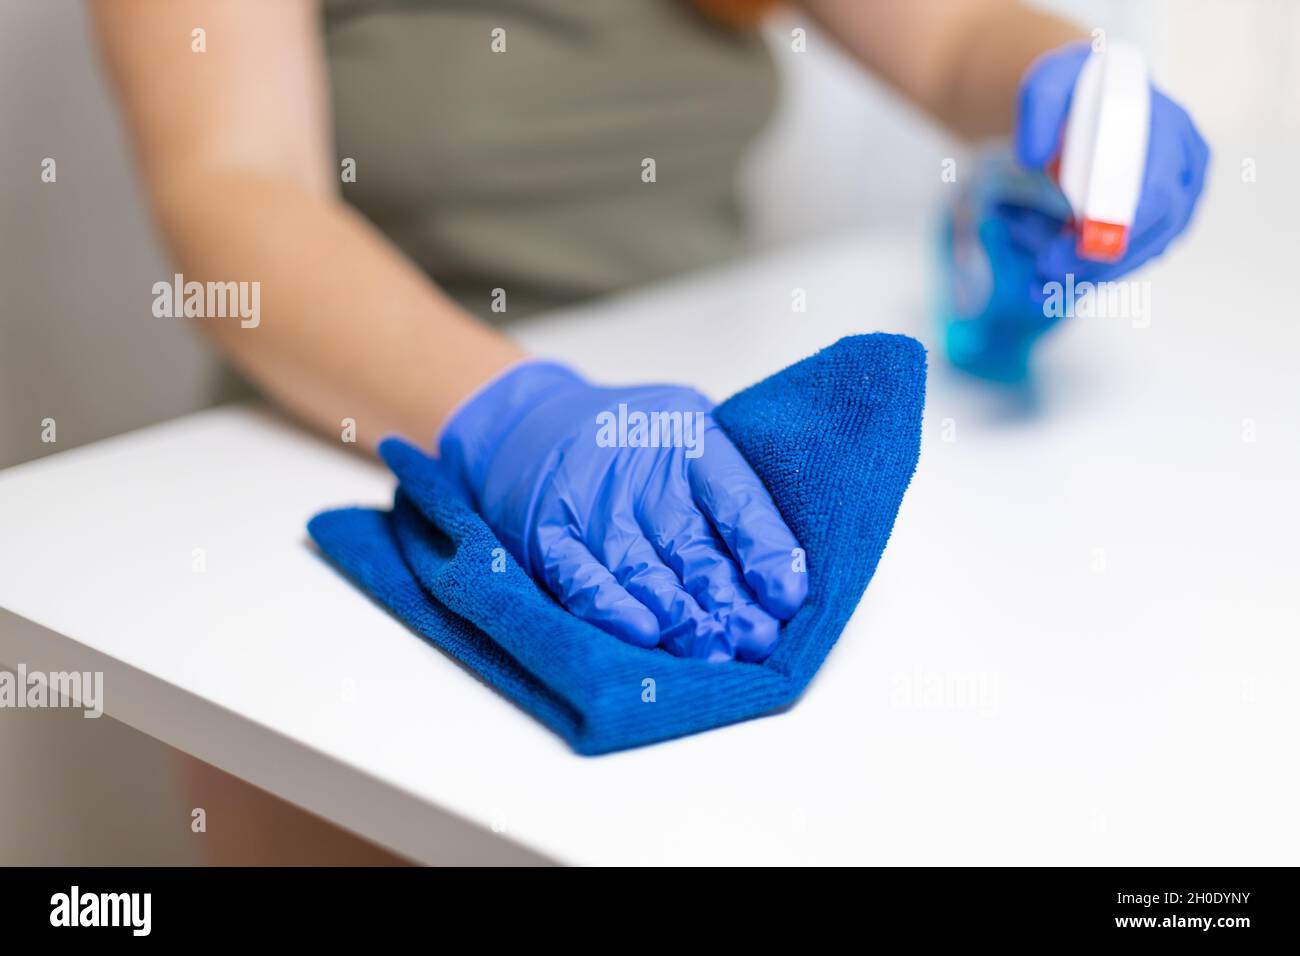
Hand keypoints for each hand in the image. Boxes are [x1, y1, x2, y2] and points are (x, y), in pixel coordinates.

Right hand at [437, 361, 807, 661]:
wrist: (526, 423)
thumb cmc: (627, 437)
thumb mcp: (687, 428)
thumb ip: (729, 483)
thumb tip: (788, 560)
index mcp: (688, 442)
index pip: (735, 497)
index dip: (765, 548)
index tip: (789, 595)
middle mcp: (641, 477)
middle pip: (694, 547)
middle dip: (729, 597)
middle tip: (759, 638)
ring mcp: (594, 510)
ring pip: (646, 571)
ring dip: (683, 616)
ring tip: (717, 650)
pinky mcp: (552, 541)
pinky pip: (584, 578)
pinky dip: (612, 607)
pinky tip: (644, 634)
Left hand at [1012, 41, 1209, 286]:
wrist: (1086, 96)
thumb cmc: (1071, 91)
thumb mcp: (1047, 85)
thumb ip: (1037, 110)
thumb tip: (1031, 158)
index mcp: (1169, 127)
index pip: (1154, 194)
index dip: (1111, 232)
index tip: (1059, 256)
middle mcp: (1186, 161)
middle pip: (1154, 229)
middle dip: (1096, 262)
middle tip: (1042, 275)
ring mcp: (1183, 191)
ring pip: (1148, 248)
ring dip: (1095, 274)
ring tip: (1039, 285)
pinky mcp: (1168, 214)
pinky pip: (1140, 252)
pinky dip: (1100, 270)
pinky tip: (1059, 277)